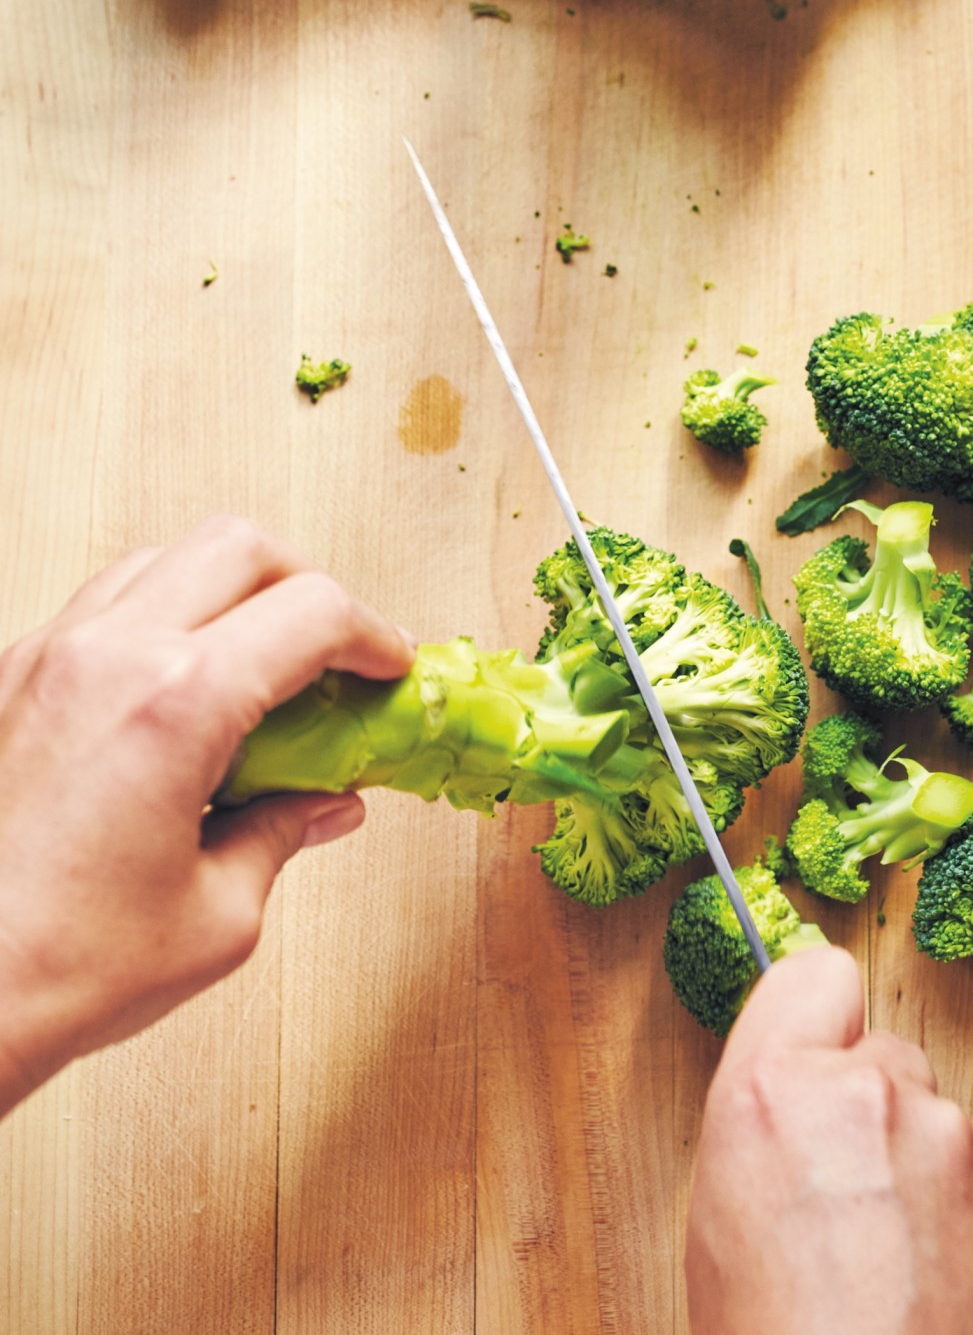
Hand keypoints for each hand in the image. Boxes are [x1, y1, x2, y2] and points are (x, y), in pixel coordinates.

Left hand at [0, 516, 413, 1116]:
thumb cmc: (58, 969)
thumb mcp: (216, 915)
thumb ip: (281, 833)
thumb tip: (326, 804)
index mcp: (176, 703)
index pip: (311, 612)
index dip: (372, 636)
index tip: (390, 669)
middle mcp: (106, 655)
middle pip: (239, 547)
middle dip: (307, 586)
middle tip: (334, 651)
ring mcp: (47, 657)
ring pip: (165, 560)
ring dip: (228, 594)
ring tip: (257, 666)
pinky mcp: (7, 678)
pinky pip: (102, 606)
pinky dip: (160, 622)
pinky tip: (177, 695)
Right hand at [686, 946, 972, 1334]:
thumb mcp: (721, 1218)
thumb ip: (771, 1118)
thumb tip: (805, 1081)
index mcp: (771, 1091)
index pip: (814, 977)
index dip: (817, 1022)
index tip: (821, 1056)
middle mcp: (870, 1092)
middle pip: (885, 1059)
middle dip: (872, 1115)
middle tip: (852, 1208)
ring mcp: (956, 1139)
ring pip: (941, 1125)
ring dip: (927, 1176)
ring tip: (900, 1275)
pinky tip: (946, 1295)